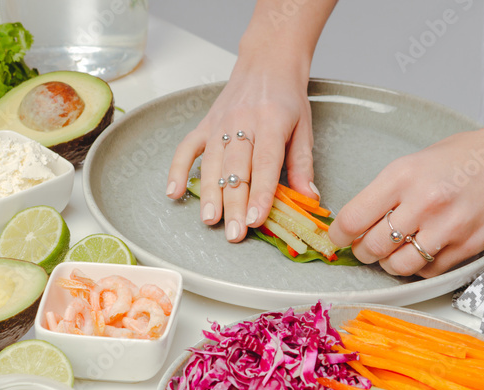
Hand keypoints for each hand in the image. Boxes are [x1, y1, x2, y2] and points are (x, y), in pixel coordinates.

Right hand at [165, 65, 315, 242]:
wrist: (267, 62)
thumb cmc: (287, 98)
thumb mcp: (304, 128)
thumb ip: (303, 165)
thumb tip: (310, 198)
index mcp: (271, 122)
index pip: (265, 164)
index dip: (260, 194)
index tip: (255, 220)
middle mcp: (241, 122)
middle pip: (236, 169)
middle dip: (234, 204)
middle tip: (234, 233)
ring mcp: (219, 124)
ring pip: (212, 163)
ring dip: (209, 194)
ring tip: (210, 220)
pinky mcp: (205, 125)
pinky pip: (186, 148)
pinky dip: (177, 170)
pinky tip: (173, 193)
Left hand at [327, 127, 483, 277]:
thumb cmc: (469, 156)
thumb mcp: (417, 161)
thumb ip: (387, 191)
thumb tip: (357, 221)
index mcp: (403, 175)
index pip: (353, 219)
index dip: (339, 236)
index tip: (339, 239)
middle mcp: (423, 202)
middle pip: (372, 248)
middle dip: (363, 252)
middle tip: (366, 247)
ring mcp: (447, 227)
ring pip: (397, 266)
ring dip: (389, 264)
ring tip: (394, 251)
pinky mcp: (467, 246)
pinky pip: (428, 270)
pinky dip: (419, 266)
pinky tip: (423, 251)